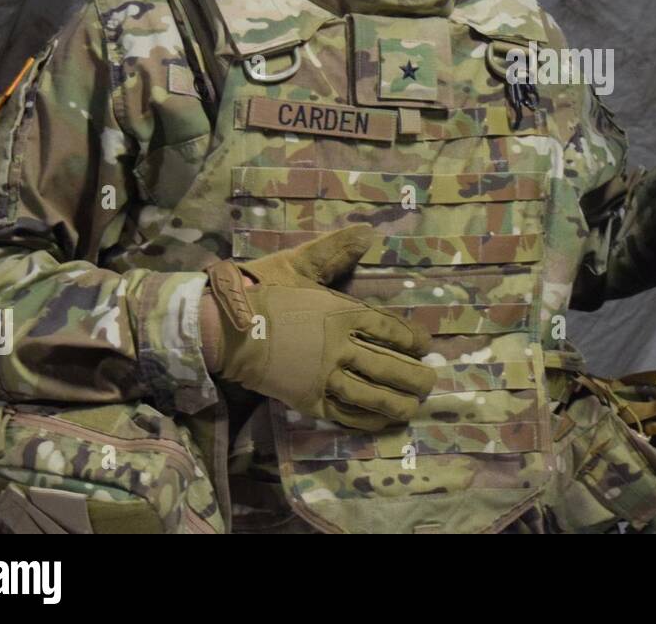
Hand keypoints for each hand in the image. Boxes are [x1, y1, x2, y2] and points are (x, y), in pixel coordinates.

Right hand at [202, 225, 434, 429]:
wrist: (225, 327)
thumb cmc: (263, 291)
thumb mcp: (300, 262)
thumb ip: (335, 250)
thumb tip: (367, 232)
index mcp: (341, 313)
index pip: (388, 328)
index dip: (410, 339)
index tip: (424, 345)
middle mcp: (339, 347)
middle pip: (387, 366)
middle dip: (414, 377)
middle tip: (430, 381)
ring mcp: (324, 376)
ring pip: (371, 395)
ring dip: (396, 403)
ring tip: (413, 407)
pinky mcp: (307, 400)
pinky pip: (344, 413)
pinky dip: (366, 420)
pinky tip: (381, 422)